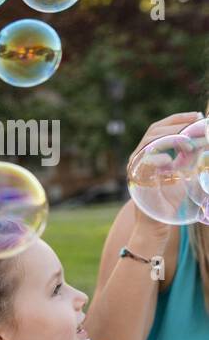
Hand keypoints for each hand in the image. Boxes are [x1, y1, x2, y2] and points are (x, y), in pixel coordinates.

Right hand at [126, 112, 202, 251]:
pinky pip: (146, 162)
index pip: (160, 128)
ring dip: (172, 140)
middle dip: (177, 125)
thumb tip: (203, 140)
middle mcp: (140, 157)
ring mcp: (136, 167)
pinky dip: (160, 158)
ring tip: (189, 145)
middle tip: (197, 125)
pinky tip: (172, 161)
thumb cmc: (169, 200)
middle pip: (155, 130)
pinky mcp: (136, 179)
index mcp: (150, 153)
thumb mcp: (184, 172)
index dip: (178, 119)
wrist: (156, 224)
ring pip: (149, 142)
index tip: (198, 115)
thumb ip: (190, 157)